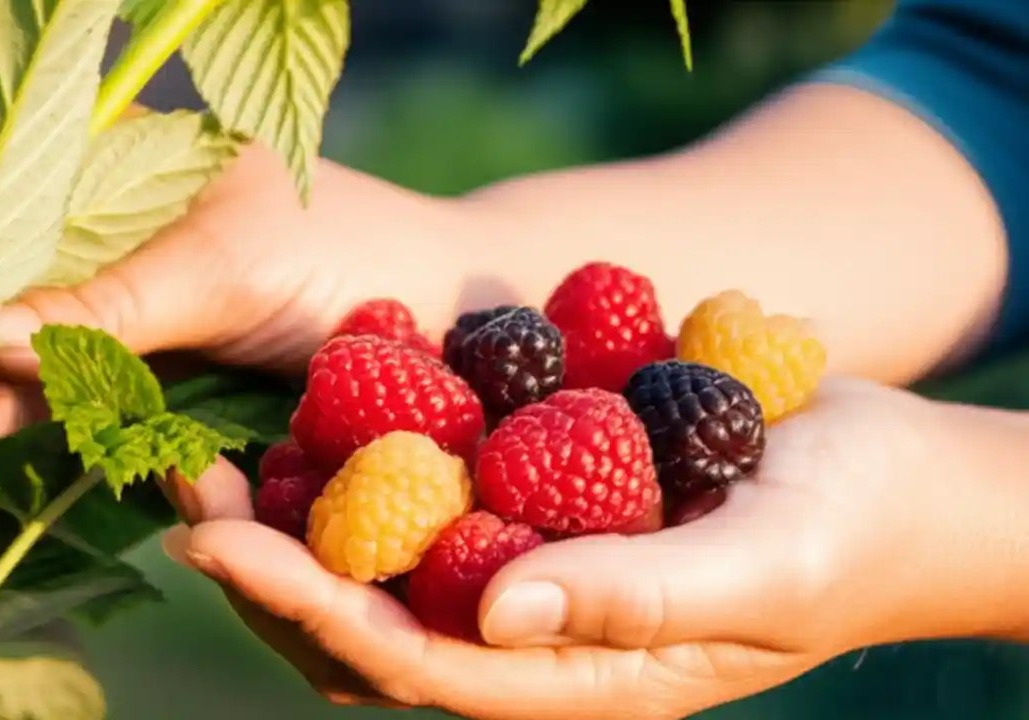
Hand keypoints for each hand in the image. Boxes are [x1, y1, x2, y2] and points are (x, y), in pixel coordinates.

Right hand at [0, 143, 489, 438]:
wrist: (454, 316)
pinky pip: (84, 374)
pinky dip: (35, 403)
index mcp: (135, 154)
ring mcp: (149, 283)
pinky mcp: (176, 345)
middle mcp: (130, 212)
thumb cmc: (354, 260)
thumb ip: (101, 307)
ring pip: (32, 330)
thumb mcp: (221, 270)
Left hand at [164, 378, 1025, 719]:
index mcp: (570, 674)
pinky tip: (319, 392)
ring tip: (217, 448)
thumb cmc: (848, 538)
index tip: (216, 540)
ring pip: (384, 552)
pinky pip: (435, 479)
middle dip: (270, 563)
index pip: (410, 661)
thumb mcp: (759, 575)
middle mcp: (530, 623)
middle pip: (369, 617)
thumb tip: (490, 614)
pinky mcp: (540, 487)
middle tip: (185, 489)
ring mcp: (529, 553)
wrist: (893, 477)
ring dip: (299, 506)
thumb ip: (631, 601)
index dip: (307, 604)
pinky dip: (370, 446)